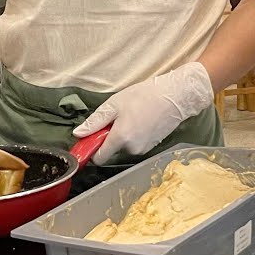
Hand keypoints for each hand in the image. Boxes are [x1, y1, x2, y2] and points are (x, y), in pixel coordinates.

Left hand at [73, 62, 213, 165]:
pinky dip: (134, 136)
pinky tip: (141, 120)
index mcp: (120, 138)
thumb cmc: (144, 96)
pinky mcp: (152, 147)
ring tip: (132, 116)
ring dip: (123, 136)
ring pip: (124, 147)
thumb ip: (95, 122)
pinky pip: (135, 145)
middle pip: (112, 150)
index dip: (92, 149)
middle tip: (117, 118)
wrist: (175, 96)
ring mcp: (143, 149)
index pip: (99, 158)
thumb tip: (78, 134)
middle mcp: (132, 149)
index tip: (91, 140)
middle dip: (110, 138)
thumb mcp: (114, 105)